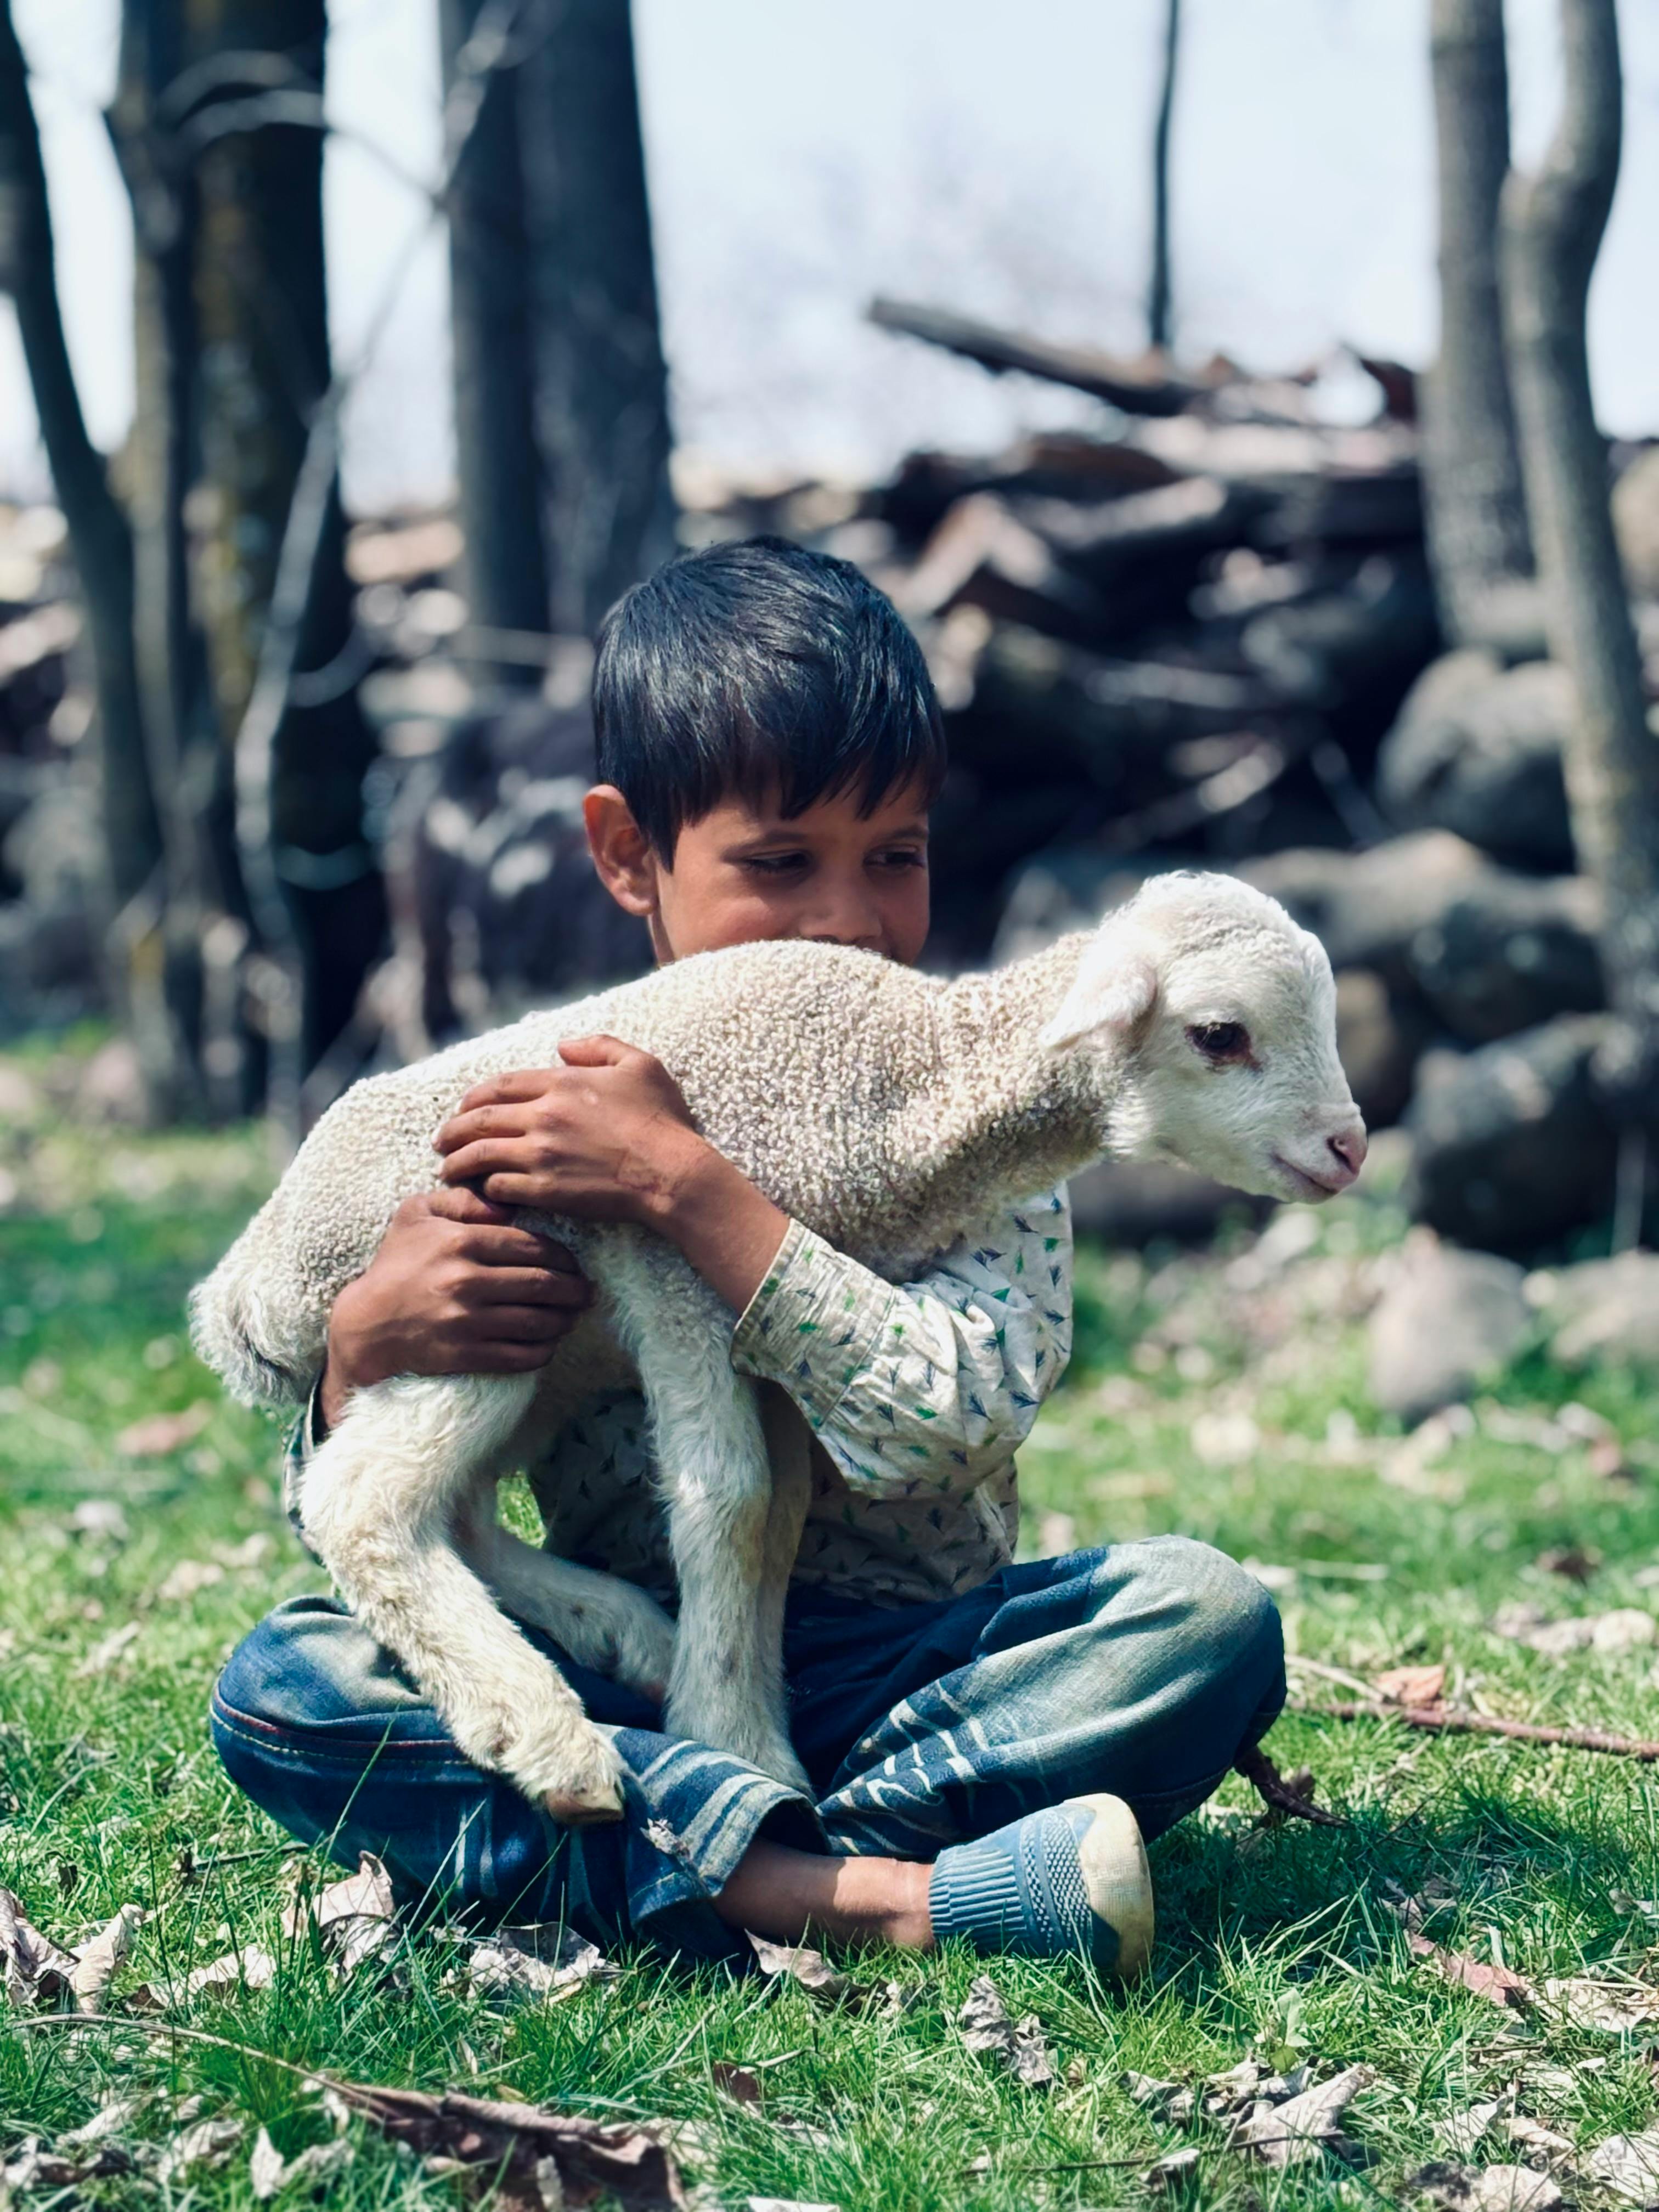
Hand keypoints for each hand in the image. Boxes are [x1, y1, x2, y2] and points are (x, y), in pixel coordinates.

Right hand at [320, 1187, 589, 1428]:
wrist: (366, 1323)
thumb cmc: (397, 1263)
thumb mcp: (418, 1214)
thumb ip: (463, 1200)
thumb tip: (507, 1203)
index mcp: (461, 1242)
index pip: (533, 1247)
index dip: (563, 1256)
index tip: (574, 1263)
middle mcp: (467, 1281)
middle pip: (543, 1284)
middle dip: (574, 1289)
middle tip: (586, 1291)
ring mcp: (466, 1321)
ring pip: (537, 1321)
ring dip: (564, 1319)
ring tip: (572, 1315)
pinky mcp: (464, 1355)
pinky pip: (519, 1356)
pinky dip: (543, 1350)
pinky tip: (549, 1343)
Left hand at [432, 1037, 706, 1226]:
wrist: (672, 1172)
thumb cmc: (662, 1121)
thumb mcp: (640, 1065)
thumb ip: (600, 1046)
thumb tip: (563, 1045)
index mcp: (562, 1083)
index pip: (500, 1085)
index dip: (474, 1097)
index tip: (463, 1109)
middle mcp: (544, 1115)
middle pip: (479, 1119)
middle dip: (453, 1130)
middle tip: (441, 1141)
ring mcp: (541, 1154)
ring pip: (480, 1154)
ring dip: (457, 1162)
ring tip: (447, 1170)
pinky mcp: (545, 1189)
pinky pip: (499, 1186)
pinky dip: (485, 1187)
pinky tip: (482, 1191)